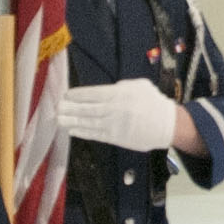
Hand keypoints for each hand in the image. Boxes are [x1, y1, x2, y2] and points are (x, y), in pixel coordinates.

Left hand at [61, 78, 178, 149]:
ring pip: (88, 122)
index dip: (78, 94)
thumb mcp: (139, 85)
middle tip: (57, 107)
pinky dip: (83, 133)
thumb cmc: (154, 102)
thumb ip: (121, 86)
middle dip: (71, 108)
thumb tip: (107, 90)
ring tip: (59, 119)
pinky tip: (72, 130)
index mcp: (119, 94)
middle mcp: (114, 109)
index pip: (93, 93)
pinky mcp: (116, 138)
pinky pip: (96, 135)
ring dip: (72, 121)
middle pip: (87, 109)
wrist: (166, 124)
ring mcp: (114, 125)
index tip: (66, 95)